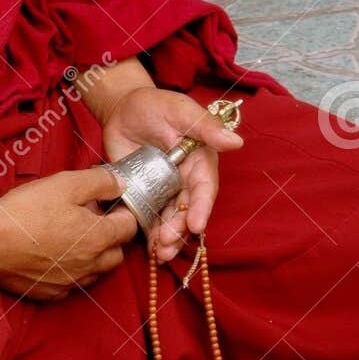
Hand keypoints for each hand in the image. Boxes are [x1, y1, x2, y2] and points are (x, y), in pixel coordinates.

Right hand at [0, 166, 137, 301]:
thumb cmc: (26, 210)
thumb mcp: (65, 183)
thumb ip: (100, 182)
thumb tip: (121, 184)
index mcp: (97, 238)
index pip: (129, 228)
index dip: (124, 212)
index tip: (112, 204)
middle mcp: (89, 265)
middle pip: (117, 255)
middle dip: (112, 238)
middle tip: (93, 220)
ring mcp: (70, 282)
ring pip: (96, 272)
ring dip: (94, 257)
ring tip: (73, 238)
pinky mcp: (51, 293)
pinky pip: (72, 284)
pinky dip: (71, 271)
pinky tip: (56, 257)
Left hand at [99, 86, 243, 262]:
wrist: (122, 109)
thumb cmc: (155, 105)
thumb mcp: (180, 110)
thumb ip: (205, 127)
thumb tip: (236, 142)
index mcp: (200, 160)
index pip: (204, 187)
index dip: (201, 207)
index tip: (196, 225)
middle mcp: (186, 179)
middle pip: (187, 209)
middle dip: (180, 229)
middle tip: (168, 243)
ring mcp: (166, 189)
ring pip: (171, 218)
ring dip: (168, 238)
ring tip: (160, 254)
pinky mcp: (146, 194)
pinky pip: (150, 217)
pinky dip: (150, 234)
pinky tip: (148, 249)